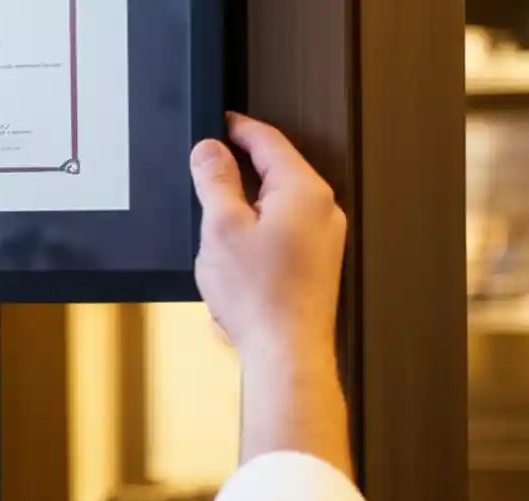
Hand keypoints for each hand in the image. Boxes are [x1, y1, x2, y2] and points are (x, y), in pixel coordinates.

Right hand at [191, 113, 351, 475]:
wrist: (286, 350)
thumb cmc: (260, 295)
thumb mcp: (221, 226)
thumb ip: (215, 180)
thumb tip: (210, 150)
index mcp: (303, 190)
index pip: (269, 141)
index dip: (238, 128)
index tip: (218, 123)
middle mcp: (322, 209)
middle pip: (276, 170)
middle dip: (239, 168)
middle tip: (205, 170)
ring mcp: (324, 238)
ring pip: (279, 201)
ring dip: (246, 202)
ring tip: (215, 218)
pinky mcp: (316, 263)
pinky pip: (285, 228)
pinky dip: (258, 228)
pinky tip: (235, 251)